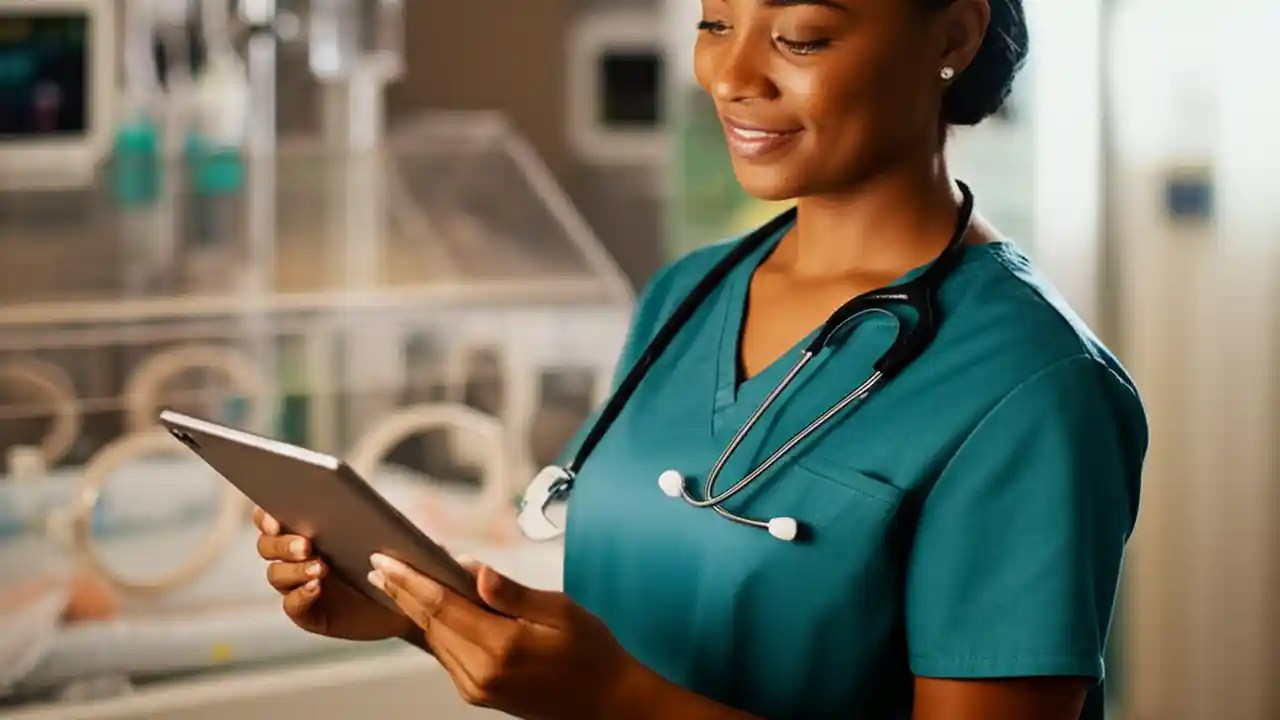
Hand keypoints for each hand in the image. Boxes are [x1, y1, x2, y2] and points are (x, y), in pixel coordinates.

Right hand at [253, 507, 413, 640]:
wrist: (407, 597)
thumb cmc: (393, 555)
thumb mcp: (384, 528)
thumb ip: (367, 511)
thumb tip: (360, 500)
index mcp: (304, 527)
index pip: (269, 517)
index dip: (265, 516)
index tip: (276, 517)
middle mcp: (294, 555)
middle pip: (267, 546)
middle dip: (282, 543)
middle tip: (306, 544)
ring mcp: (298, 585)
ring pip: (277, 575)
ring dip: (294, 570)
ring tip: (321, 567)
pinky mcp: (308, 613)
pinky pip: (292, 605)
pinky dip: (300, 595)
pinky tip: (317, 587)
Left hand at [368, 554, 644, 719]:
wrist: (604, 701)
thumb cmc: (589, 651)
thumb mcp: (561, 611)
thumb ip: (513, 592)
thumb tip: (474, 568)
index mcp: (502, 646)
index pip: (442, 606)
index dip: (410, 580)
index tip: (385, 560)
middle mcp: (481, 672)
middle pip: (430, 623)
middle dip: (401, 592)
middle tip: (377, 565)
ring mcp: (476, 687)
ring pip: (433, 640)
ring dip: (410, 610)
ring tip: (392, 582)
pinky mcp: (476, 693)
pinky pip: (444, 654)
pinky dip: (429, 629)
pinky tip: (420, 611)